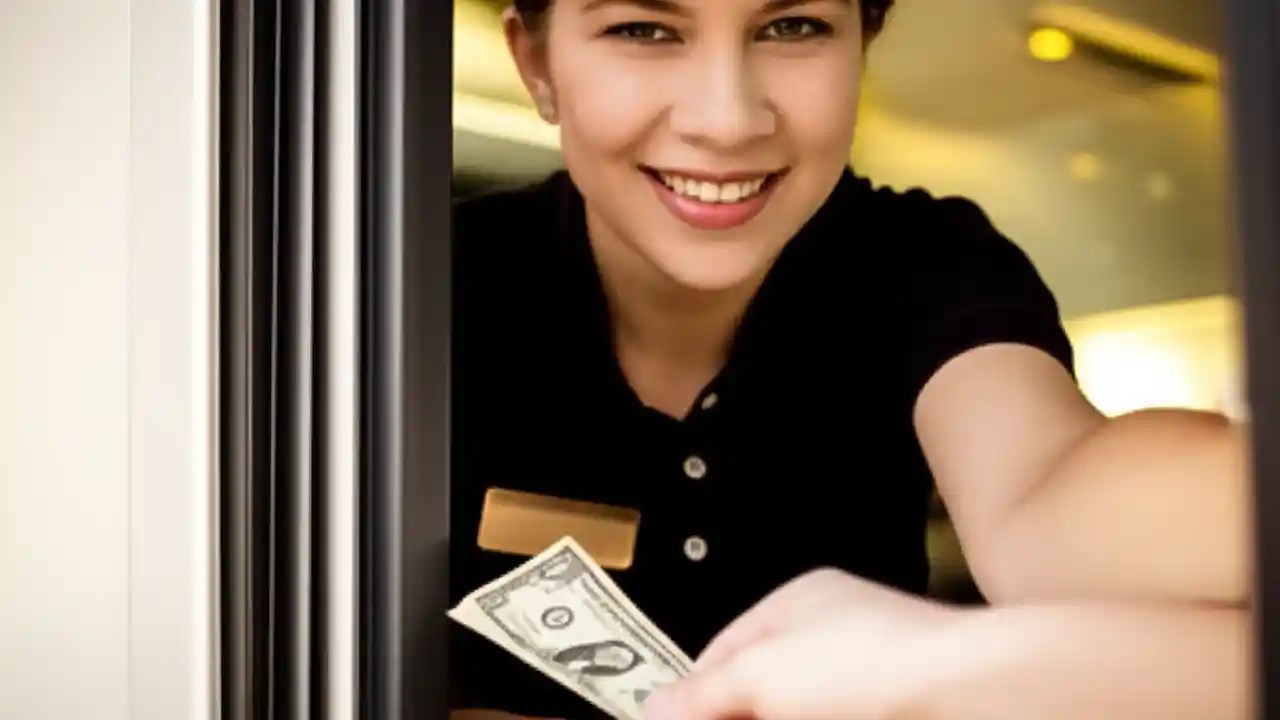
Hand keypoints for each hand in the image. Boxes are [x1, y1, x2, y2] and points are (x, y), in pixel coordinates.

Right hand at [643, 568, 959, 719]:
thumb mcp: (763, 675)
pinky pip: (832, 714)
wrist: (971, 696)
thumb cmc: (870, 665)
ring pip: (798, 707)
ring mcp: (867, 681)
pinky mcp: (890, 709)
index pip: (727, 648)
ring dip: (769, 717)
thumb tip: (653, 707)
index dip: (696, 693)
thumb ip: (705, 693)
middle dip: (732, 713)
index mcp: (801, 603)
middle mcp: (835, 637)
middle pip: (762, 688)